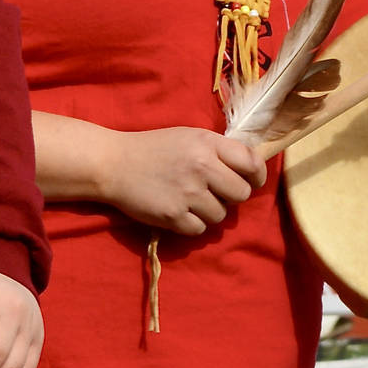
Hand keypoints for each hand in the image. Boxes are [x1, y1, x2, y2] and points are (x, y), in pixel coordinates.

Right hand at [101, 127, 267, 235]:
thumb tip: (251, 169)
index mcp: (207, 143)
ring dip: (208, 212)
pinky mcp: (174, 215)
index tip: (249, 180)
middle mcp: (202, 167)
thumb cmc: (153, 149)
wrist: (111, 163)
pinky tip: (176, 210)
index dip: (256, 175)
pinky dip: (190, 224)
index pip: (252, 163)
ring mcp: (188, 193)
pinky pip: (199, 229)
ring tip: (187, 199)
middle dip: (230, 196)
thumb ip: (219, 150)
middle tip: (211, 191)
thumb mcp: (188, 137)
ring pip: (220, 216)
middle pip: (241, 194)